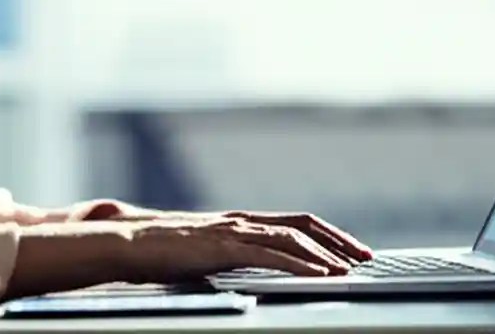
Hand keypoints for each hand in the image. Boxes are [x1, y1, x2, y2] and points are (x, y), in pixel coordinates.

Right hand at [69, 199, 372, 265]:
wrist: (129, 242)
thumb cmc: (161, 252)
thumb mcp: (205, 254)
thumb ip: (230, 257)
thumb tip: (251, 271)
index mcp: (240, 222)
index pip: (295, 222)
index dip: (326, 234)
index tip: (351, 250)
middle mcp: (242, 221)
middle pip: (303, 223)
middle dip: (338, 239)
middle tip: (366, 256)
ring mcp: (234, 231)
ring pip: (291, 236)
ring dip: (324, 252)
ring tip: (348, 268)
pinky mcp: (224, 246)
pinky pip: (270, 254)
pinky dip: (299, 262)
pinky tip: (317, 273)